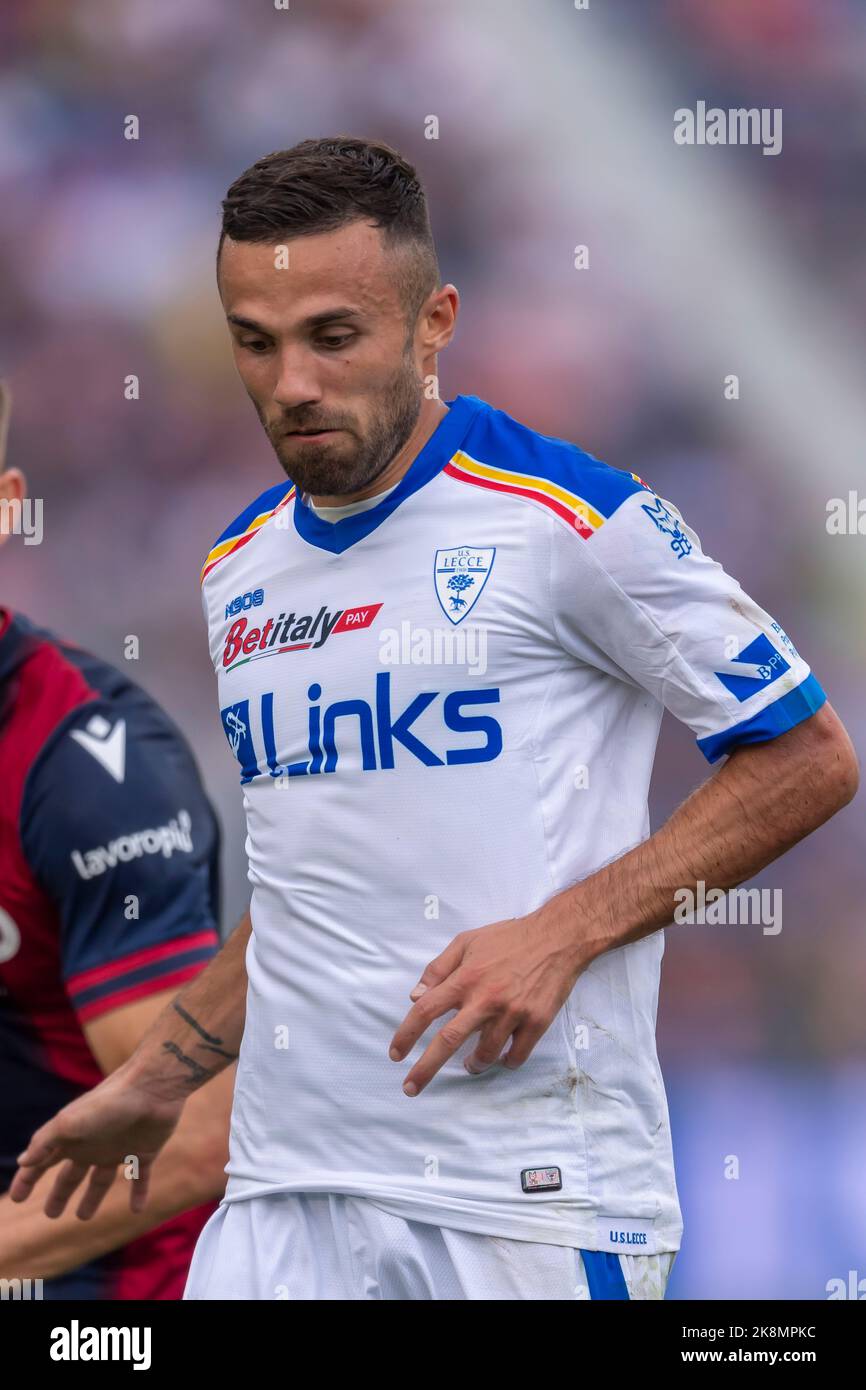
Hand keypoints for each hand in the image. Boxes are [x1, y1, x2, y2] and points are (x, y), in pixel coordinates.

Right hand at [9, 1062, 184, 1218]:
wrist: (153, 1088)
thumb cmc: (109, 1103)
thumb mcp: (70, 1122)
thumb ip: (45, 1141)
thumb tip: (23, 1161)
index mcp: (73, 1138)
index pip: (43, 1162)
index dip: (28, 1179)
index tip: (16, 1198)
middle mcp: (94, 1144)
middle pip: (71, 1175)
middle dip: (60, 1193)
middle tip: (51, 1214)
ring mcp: (119, 1149)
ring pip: (102, 1180)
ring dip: (92, 1198)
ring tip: (83, 1217)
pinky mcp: (145, 1152)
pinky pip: (141, 1178)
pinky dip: (139, 1193)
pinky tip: (137, 1210)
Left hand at [389, 907, 584, 1095]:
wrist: (557, 938)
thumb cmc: (509, 938)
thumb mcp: (467, 942)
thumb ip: (438, 968)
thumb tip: (415, 996)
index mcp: (465, 978)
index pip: (426, 1010)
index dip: (406, 1034)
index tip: (396, 1055)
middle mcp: (485, 998)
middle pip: (448, 1041)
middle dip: (425, 1069)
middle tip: (411, 1088)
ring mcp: (512, 1012)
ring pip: (485, 1054)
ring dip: (472, 1065)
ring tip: (469, 1065)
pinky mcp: (537, 1022)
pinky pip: (516, 1055)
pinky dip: (505, 1062)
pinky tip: (501, 1058)